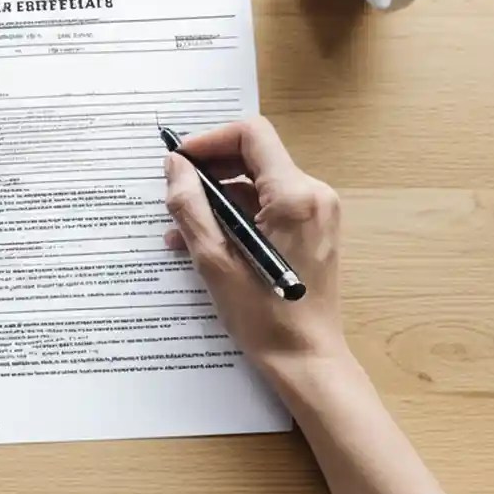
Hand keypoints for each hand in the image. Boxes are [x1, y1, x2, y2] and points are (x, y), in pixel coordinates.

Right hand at [163, 117, 344, 376]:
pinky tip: (207, 239)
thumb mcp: (213, 259)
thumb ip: (191, 205)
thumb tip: (175, 166)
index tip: (181, 162)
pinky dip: (237, 214)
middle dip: (210, 170)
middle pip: (254, 155)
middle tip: (175, 194)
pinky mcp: (313, 229)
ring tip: (182, 228)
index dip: (211, 140)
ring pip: (258, 182)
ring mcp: (317, 212)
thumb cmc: (263, 317)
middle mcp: (313, 195)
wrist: (306, 359)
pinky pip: (269, 204)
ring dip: (219, 197)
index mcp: (294, 196)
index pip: (252, 134)